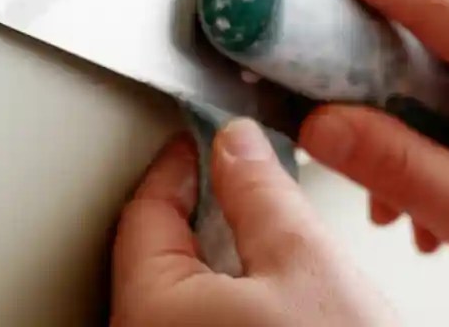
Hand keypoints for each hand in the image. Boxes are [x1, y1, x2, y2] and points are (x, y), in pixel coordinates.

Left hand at [112, 119, 395, 325]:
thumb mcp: (305, 261)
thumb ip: (260, 192)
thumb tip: (235, 147)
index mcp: (149, 312)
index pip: (144, 212)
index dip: (181, 164)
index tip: (206, 139)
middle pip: (154, 252)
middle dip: (201, 210)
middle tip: (241, 176)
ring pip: (179, 292)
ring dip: (218, 254)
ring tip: (265, 234)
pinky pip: (199, 324)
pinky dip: (227, 296)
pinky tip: (268, 290)